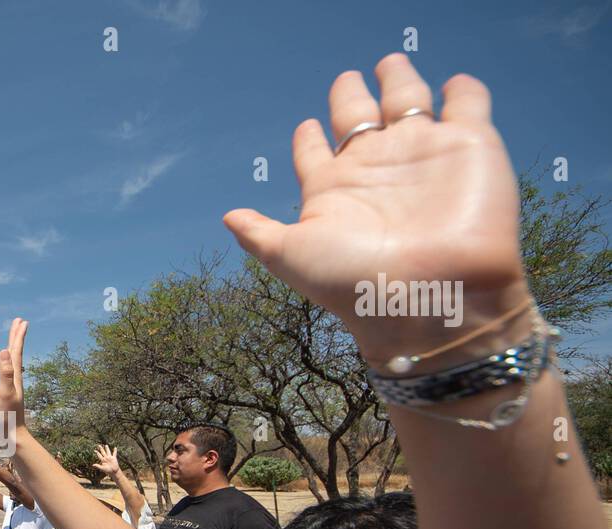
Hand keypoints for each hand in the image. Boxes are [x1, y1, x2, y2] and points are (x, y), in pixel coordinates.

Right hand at [0, 318, 27, 430]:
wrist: (13, 435)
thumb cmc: (7, 416)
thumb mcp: (5, 392)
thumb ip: (5, 372)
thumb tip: (5, 350)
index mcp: (14, 376)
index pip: (16, 351)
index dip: (17, 336)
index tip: (21, 321)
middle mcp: (14, 379)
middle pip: (16, 354)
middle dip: (16, 337)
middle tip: (20, 322)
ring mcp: (12, 387)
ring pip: (13, 362)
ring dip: (13, 349)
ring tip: (12, 341)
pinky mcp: (7, 394)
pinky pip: (8, 373)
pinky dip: (7, 365)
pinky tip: (6, 367)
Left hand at [93, 444, 120, 477]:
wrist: (113, 472)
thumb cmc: (108, 471)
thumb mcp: (102, 468)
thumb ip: (98, 466)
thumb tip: (93, 465)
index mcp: (103, 460)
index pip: (99, 455)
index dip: (97, 453)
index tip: (94, 450)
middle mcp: (106, 458)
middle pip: (103, 452)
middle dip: (101, 449)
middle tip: (99, 445)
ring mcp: (110, 458)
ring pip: (108, 452)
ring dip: (107, 448)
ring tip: (106, 445)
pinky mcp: (114, 458)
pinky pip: (114, 453)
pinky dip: (115, 451)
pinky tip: (115, 448)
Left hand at [222, 54, 527, 364]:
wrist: (431, 295)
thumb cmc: (354, 280)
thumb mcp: (291, 255)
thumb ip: (260, 234)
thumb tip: (228, 217)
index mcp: (334, 188)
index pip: (317, 153)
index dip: (309, 138)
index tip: (305, 126)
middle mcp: (376, 168)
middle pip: (359, 118)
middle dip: (351, 96)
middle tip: (346, 78)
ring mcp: (422, 153)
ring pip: (409, 102)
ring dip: (400, 80)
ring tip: (390, 62)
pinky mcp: (470, 145)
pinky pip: (468, 106)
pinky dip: (464, 90)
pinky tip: (453, 83)